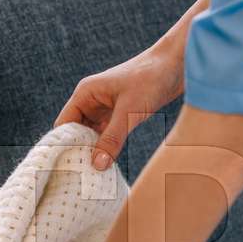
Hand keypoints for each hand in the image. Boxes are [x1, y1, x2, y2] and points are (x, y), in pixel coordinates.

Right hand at [55, 43, 183, 170]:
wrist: (179, 64)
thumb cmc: (151, 78)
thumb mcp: (130, 111)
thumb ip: (112, 138)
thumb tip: (96, 165)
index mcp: (86, 93)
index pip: (64, 124)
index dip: (63, 145)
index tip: (68, 168)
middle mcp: (92, 101)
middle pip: (76, 132)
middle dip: (79, 151)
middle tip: (81, 177)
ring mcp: (107, 108)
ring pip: (92, 135)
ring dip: (94, 151)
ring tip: (93, 175)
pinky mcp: (122, 114)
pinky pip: (108, 135)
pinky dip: (107, 148)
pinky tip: (109, 164)